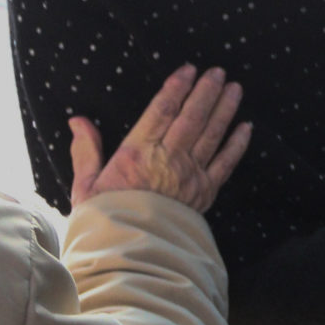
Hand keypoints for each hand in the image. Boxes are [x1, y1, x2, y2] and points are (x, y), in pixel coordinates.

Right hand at [70, 65, 252, 213]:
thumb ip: (86, 150)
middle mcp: (168, 159)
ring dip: (225, 109)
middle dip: (207, 91)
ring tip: (235, 88)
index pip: (162, 110)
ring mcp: (191, 175)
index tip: (189, 69)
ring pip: (212, 134)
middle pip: (193, 117)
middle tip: (218, 71)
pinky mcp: (206, 192)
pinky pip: (226, 162)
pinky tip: (246, 127)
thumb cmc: (104, 220)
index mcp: (137, 153)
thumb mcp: (85, 185)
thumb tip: (77, 119)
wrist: (130, 255)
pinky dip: (237, 143)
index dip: (177, 87)